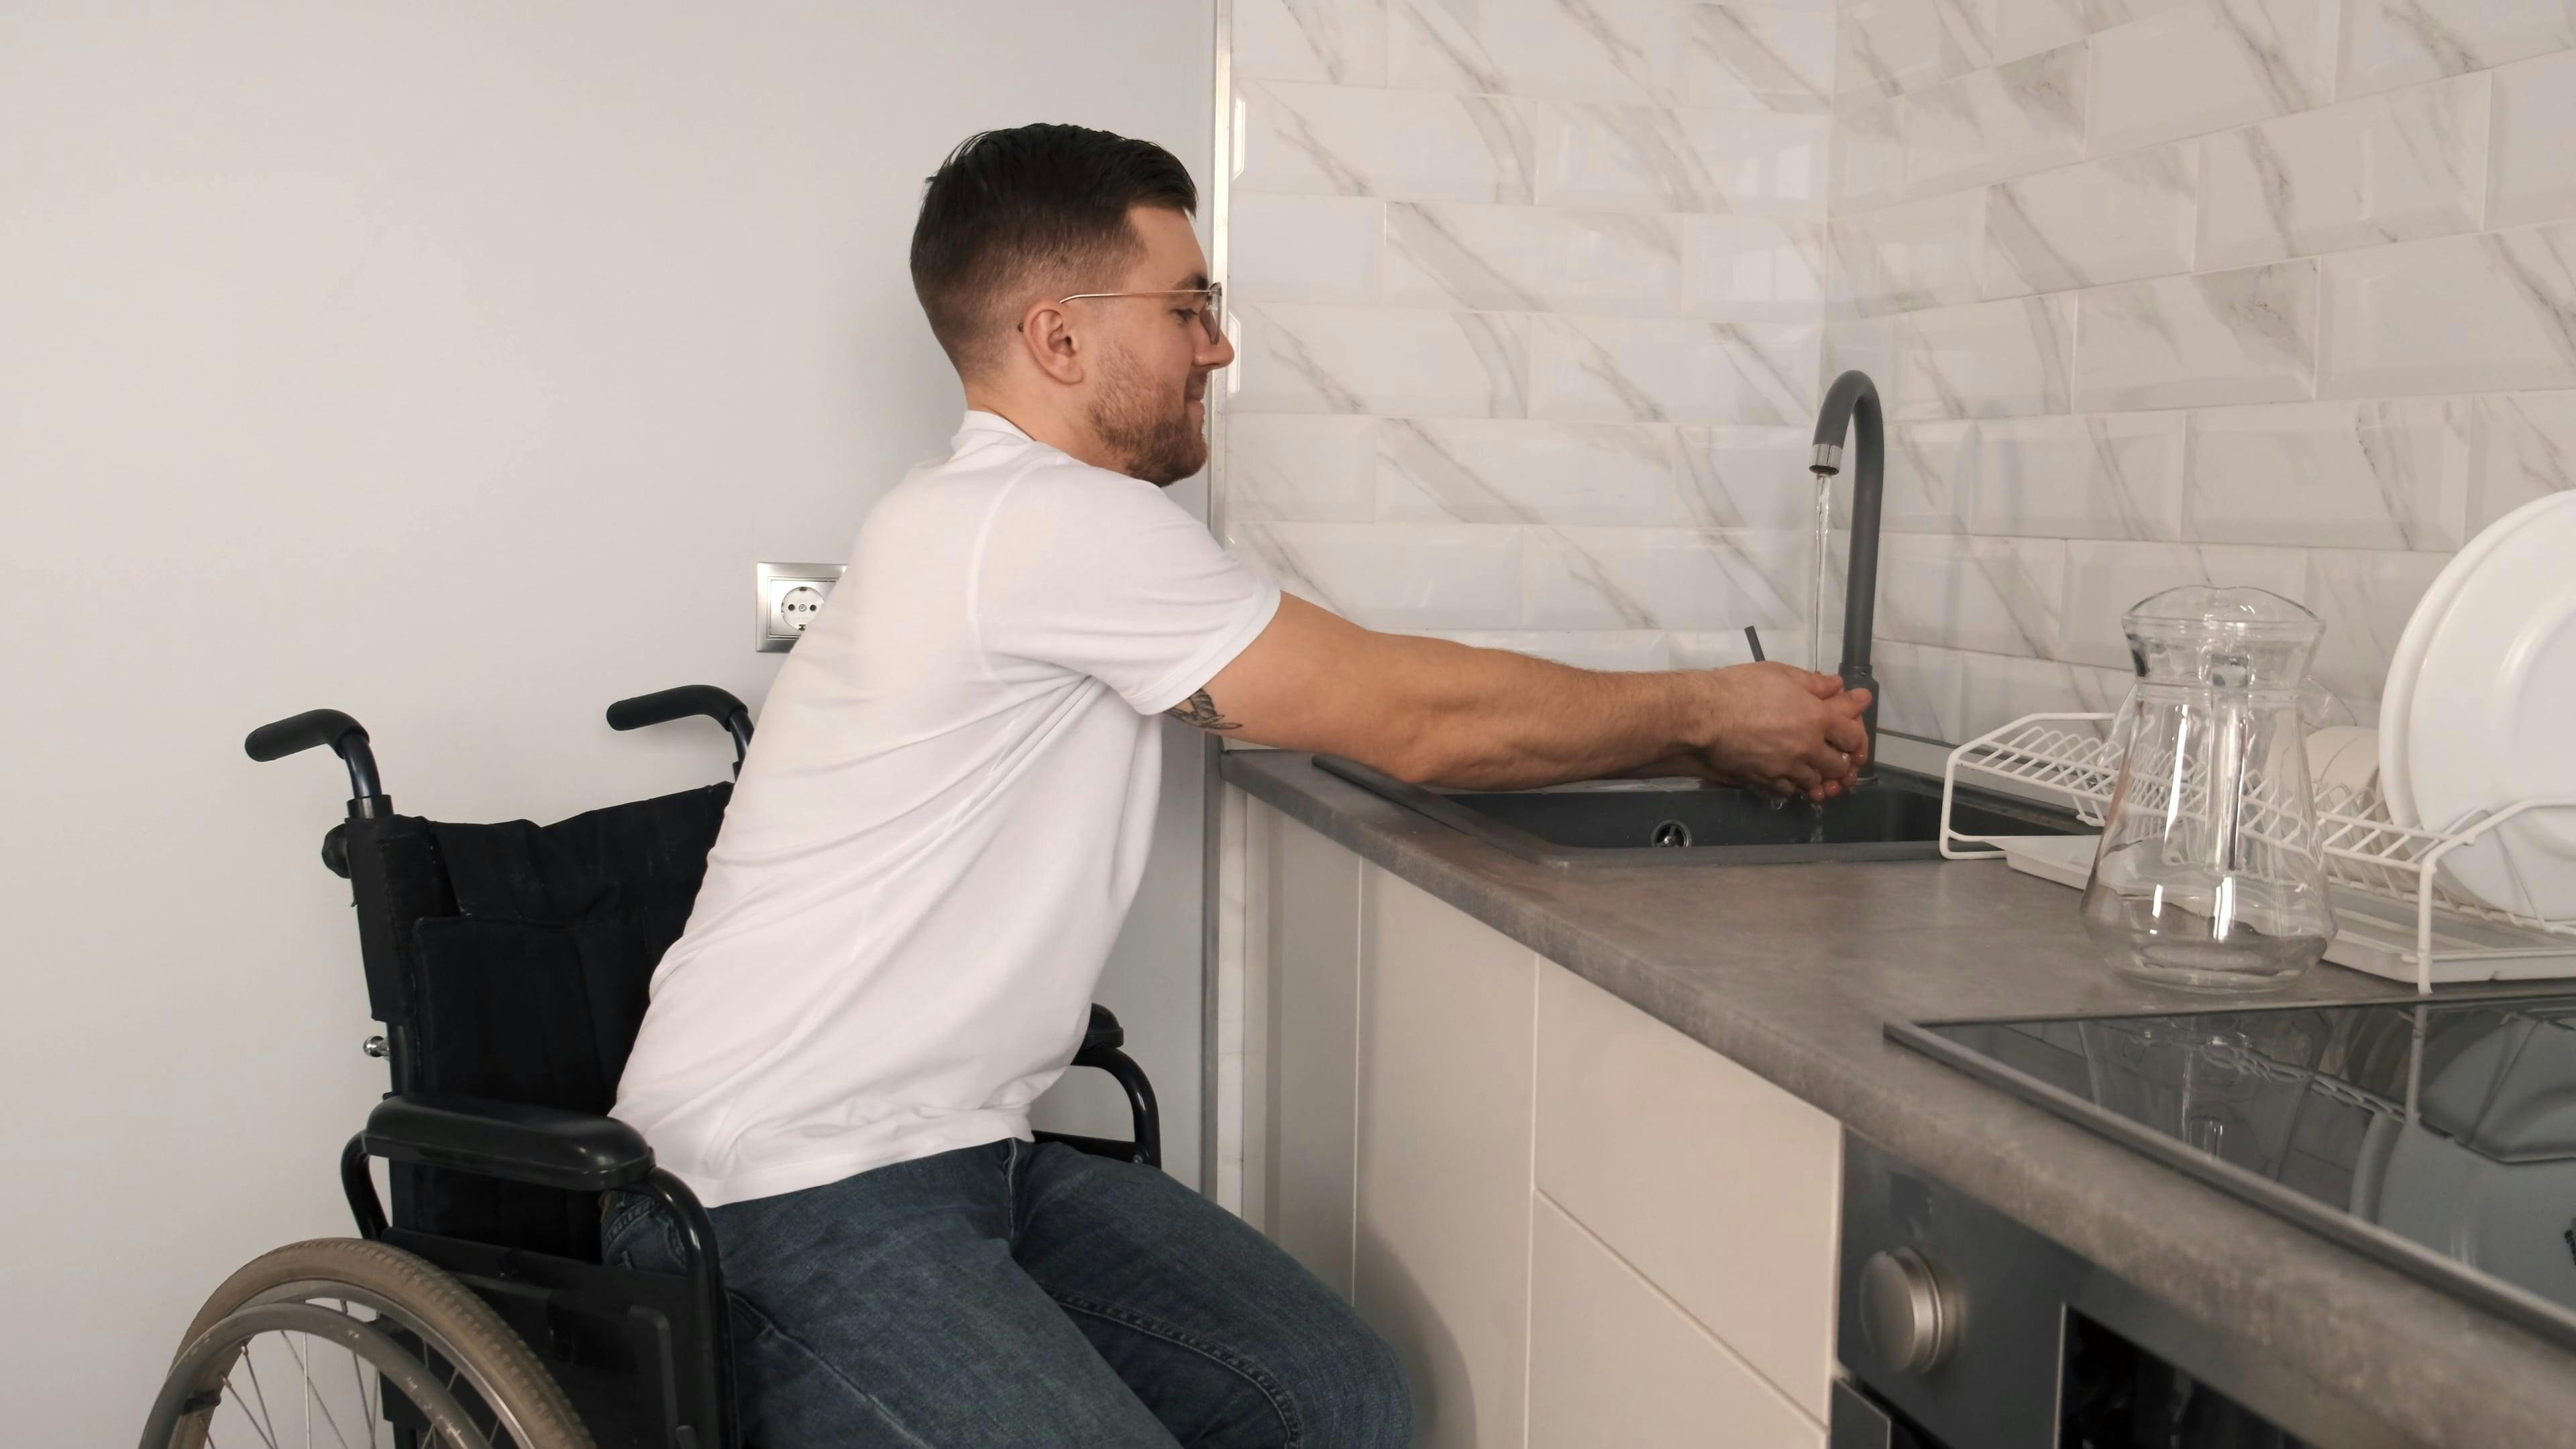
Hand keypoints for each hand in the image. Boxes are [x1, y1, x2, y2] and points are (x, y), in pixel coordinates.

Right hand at [1688, 663, 1871, 800]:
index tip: (1852, 734)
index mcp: (1817, 718)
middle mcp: (1807, 748)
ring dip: (1817, 776)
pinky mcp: (1765, 782)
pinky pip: (1789, 791)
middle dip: (1840, 761)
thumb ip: (1813, 683)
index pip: (1852, 735)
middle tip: (1833, 755)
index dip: (1856, 736)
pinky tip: (1787, 776)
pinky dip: (1793, 785)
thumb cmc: (1740, 688)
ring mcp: (1786, 769)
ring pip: (1815, 783)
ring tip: (1810, 767)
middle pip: (1839, 766)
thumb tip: (1839, 686)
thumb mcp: (1780, 673)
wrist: (1703, 717)